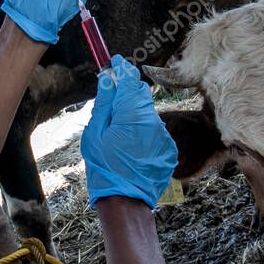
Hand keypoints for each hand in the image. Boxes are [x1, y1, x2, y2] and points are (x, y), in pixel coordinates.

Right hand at [81, 56, 177, 208]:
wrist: (125, 201)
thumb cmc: (104, 168)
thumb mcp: (95, 134)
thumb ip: (104, 103)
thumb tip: (108, 77)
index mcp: (132, 114)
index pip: (129, 80)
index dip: (121, 69)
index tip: (114, 61)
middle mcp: (153, 121)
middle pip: (140, 95)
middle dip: (127, 92)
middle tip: (111, 98)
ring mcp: (163, 135)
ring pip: (147, 113)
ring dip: (134, 114)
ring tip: (118, 132)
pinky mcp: (168, 147)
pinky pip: (155, 131)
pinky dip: (143, 132)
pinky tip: (130, 146)